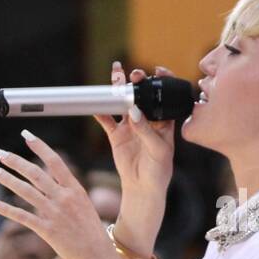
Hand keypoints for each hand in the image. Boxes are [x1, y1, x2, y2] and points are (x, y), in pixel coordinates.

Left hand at [0, 131, 123, 258]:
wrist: (99, 256)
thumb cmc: (92, 232)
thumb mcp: (84, 205)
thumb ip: (67, 192)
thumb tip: (52, 181)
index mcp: (75, 189)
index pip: (54, 161)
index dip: (39, 146)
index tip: (25, 135)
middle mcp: (64, 198)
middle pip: (35, 173)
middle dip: (14, 160)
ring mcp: (55, 214)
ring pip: (24, 191)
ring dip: (5, 178)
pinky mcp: (46, 230)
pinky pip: (21, 216)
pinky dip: (4, 208)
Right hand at [95, 63, 176, 203]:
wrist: (143, 187)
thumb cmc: (158, 169)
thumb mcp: (157, 150)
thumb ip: (146, 130)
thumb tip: (134, 111)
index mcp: (163, 121)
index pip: (163, 96)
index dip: (162, 80)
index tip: (157, 71)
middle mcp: (147, 119)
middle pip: (141, 95)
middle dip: (138, 81)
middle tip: (134, 75)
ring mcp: (130, 126)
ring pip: (123, 102)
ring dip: (119, 89)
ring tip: (116, 74)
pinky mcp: (116, 134)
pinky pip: (106, 120)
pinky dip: (100, 111)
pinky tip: (95, 103)